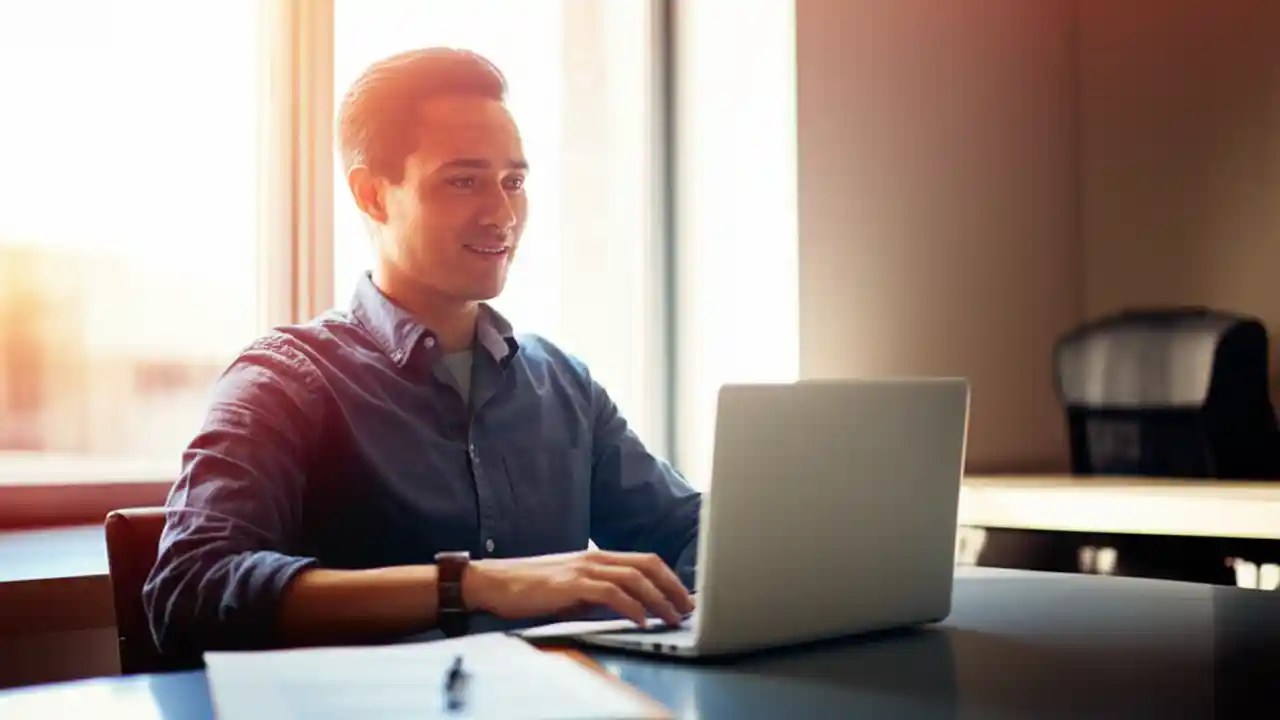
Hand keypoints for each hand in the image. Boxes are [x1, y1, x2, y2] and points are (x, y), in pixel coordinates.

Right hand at [462, 550, 694, 626]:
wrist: (495, 583)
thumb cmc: (531, 589)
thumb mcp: (573, 590)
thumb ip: (599, 594)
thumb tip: (627, 609)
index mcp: (598, 557)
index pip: (645, 561)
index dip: (670, 578)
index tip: (685, 597)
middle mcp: (596, 558)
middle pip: (648, 565)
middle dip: (674, 587)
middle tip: (689, 609)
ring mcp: (584, 568)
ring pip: (635, 578)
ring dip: (659, 600)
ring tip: (672, 618)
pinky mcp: (572, 584)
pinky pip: (612, 593)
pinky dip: (631, 606)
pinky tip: (641, 620)